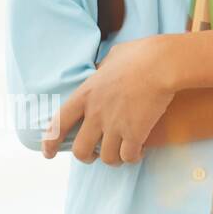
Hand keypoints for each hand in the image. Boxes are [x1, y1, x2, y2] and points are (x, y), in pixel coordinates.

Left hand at [42, 34, 176, 164]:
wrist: (163, 64)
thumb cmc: (142, 54)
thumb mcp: (114, 56)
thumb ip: (105, 67)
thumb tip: (105, 67)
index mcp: (86, 94)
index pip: (59, 123)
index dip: (50, 141)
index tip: (48, 153)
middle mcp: (96, 114)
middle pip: (81, 150)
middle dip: (87, 157)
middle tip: (96, 155)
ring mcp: (115, 125)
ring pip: (107, 158)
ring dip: (114, 159)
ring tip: (123, 155)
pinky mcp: (136, 133)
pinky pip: (129, 156)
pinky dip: (133, 157)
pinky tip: (140, 152)